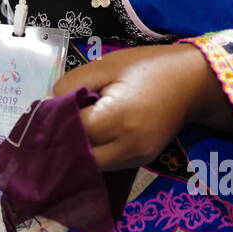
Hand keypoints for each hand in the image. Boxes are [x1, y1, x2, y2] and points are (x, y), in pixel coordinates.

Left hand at [52, 44, 230, 170]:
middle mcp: (127, 145)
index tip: (39, 114)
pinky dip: (92, 155)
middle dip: (60, 144)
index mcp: (118, 117)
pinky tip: (85, 139)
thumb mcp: (106, 65)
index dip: (52, 123)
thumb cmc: (148, 67)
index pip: (72, 130)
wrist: (193, 82)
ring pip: (91, 166)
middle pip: (78, 157)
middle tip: (45, 129)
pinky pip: (107, 165)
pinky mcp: (141, 162)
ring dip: (75, 153)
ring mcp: (136, 158)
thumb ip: (72, 84)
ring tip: (65, 133)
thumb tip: (47, 105)